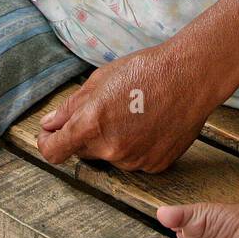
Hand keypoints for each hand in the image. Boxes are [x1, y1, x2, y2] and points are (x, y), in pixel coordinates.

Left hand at [36, 43, 217, 171]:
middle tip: (108, 109)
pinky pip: (135, 159)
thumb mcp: (99, 80)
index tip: (51, 135)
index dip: (48, 143)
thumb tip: (49, 124)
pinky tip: (151, 123)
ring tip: (135, 112)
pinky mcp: (155, 165)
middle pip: (83, 151)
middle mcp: (111, 150)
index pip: (53, 152)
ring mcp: (134, 161)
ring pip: (111, 155)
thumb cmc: (145, 71)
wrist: (190, 77)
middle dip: (87, 134)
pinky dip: (137, 145)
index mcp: (91, 126)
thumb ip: (70, 107)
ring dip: (114, 140)